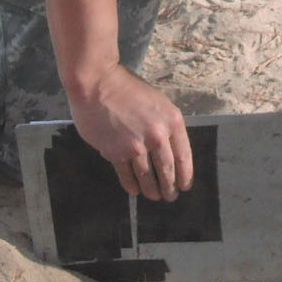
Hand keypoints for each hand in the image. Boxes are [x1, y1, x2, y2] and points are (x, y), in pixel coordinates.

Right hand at [67, 64, 193, 201]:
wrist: (96, 84)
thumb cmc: (126, 87)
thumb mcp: (156, 101)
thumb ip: (164, 123)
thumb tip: (165, 146)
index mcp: (172, 120)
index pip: (183, 155)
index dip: (185, 174)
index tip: (185, 186)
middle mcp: (157, 136)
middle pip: (167, 169)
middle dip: (170, 187)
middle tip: (170, 197)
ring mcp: (136, 146)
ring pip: (148, 176)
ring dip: (152, 190)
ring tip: (155, 197)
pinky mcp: (116, 153)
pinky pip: (126, 174)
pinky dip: (131, 185)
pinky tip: (134, 191)